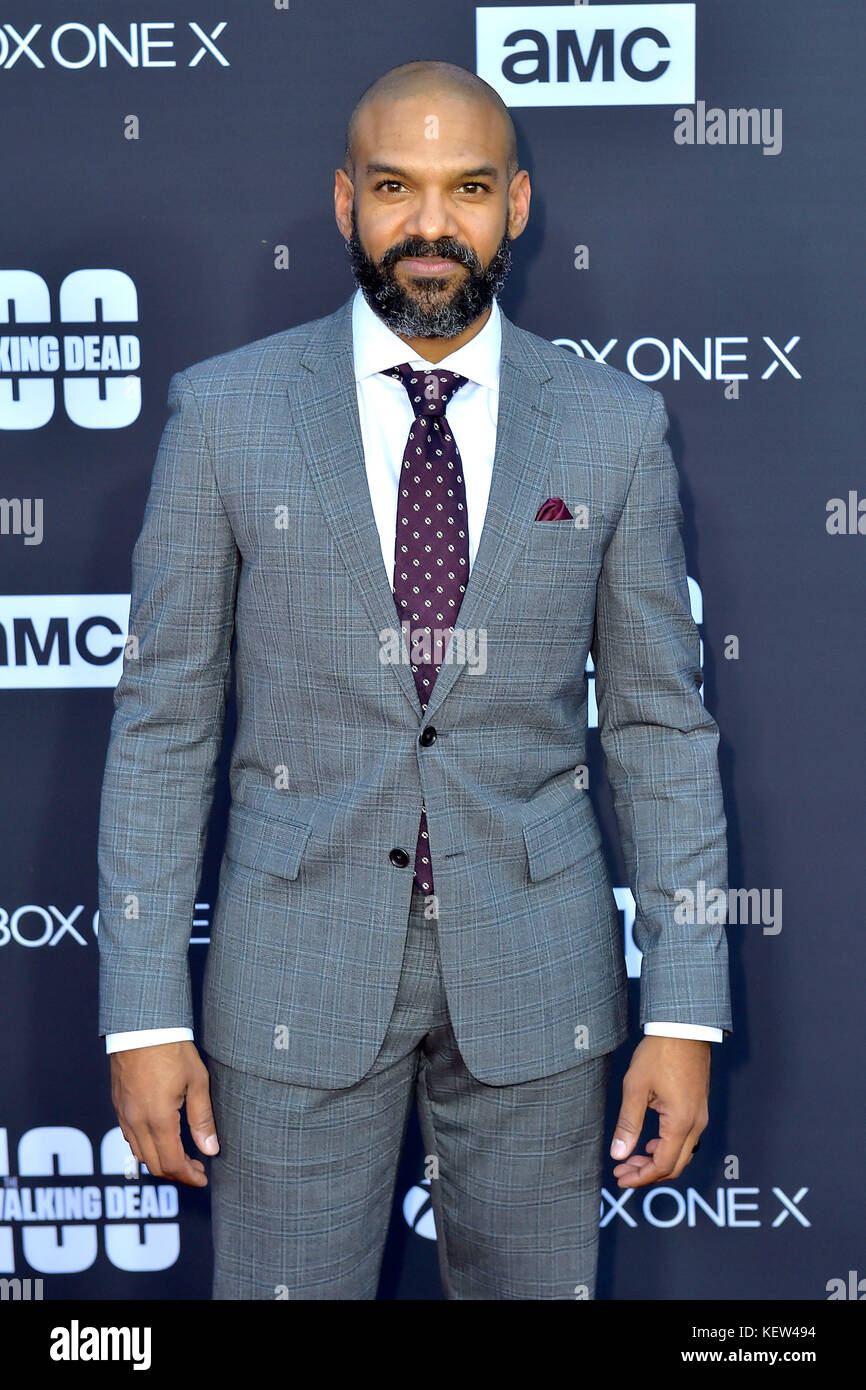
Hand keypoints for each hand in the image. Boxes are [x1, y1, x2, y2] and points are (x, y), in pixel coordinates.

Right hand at [110, 1040, 218, 1187]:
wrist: (141, 1026)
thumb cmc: (172, 1049)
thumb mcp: (197, 1082)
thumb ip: (202, 1119)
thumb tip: (211, 1149)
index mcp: (158, 1119)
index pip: (172, 1163)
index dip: (188, 1176)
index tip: (202, 1178)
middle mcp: (136, 1122)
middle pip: (153, 1165)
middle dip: (176, 1174)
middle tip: (196, 1169)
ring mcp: (124, 1115)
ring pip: (139, 1155)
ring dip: (160, 1162)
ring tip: (182, 1156)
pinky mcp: (118, 1106)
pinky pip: (130, 1138)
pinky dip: (146, 1148)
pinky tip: (162, 1139)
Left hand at [609, 1036, 709, 1187]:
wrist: (684, 1028)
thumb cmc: (659, 1053)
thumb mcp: (636, 1088)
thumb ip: (628, 1124)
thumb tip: (619, 1154)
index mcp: (681, 1122)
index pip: (663, 1165)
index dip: (641, 1177)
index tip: (621, 1178)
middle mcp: (696, 1124)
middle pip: (675, 1165)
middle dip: (647, 1174)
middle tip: (622, 1172)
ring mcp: (700, 1116)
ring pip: (682, 1154)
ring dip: (657, 1161)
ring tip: (631, 1159)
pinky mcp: (699, 1108)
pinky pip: (686, 1139)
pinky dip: (667, 1147)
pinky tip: (650, 1142)